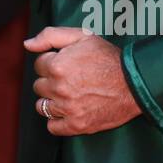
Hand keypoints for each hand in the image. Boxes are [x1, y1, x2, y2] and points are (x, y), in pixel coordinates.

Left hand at [25, 26, 141, 135]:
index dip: (52, 62)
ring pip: (42, 106)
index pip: (38, 65)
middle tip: (70, 78)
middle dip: (50, 80)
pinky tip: (68, 110)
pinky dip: (57, 120)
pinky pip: (52, 126)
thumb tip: (27, 44)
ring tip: (69, 94)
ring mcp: (67, 108)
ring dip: (52, 100)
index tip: (66, 64)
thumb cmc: (108, 58)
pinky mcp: (77, 125)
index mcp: (58, 65)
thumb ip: (50, 36)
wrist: (135, 83)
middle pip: (39, 85)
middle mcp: (60, 88)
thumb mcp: (81, 36)